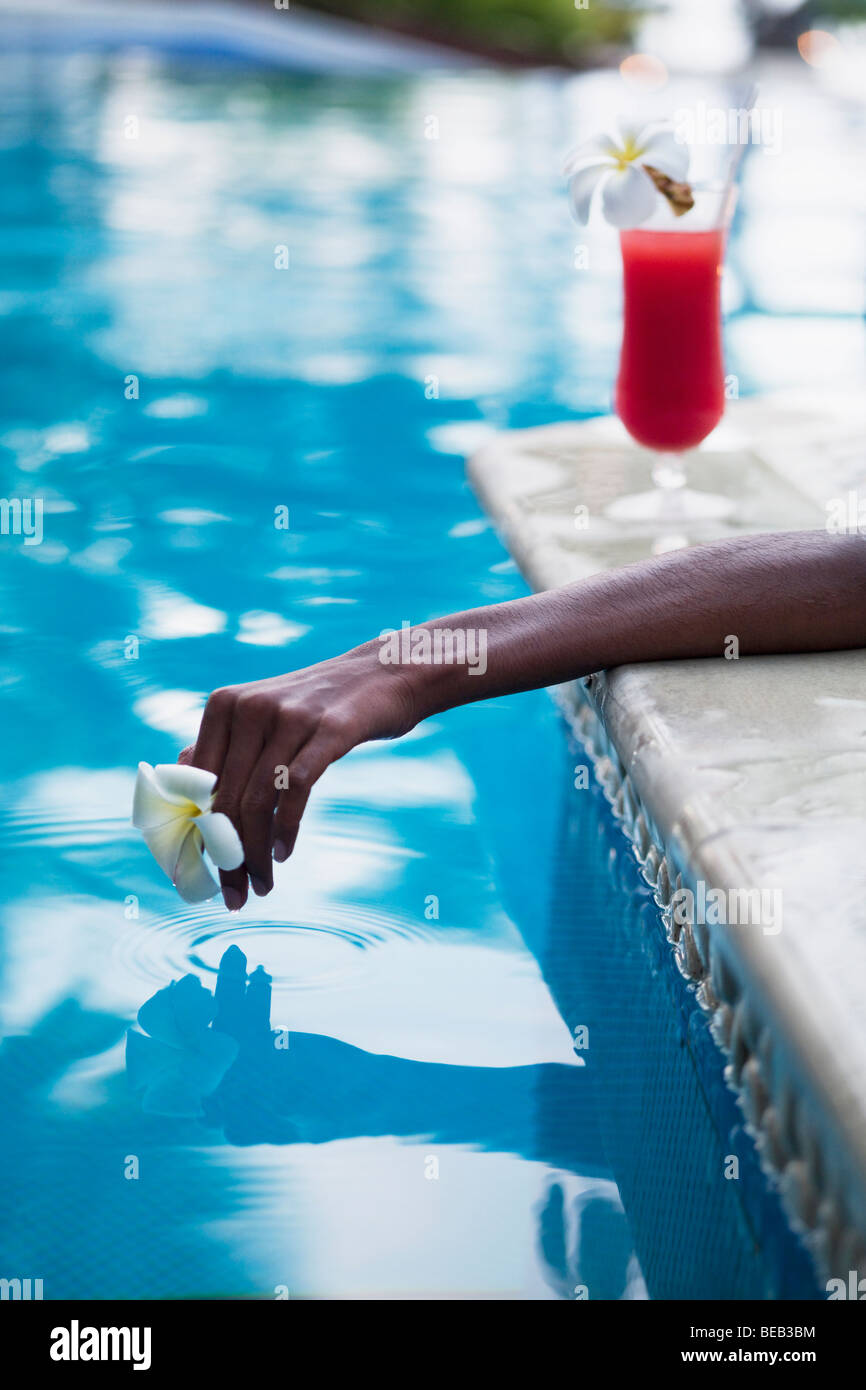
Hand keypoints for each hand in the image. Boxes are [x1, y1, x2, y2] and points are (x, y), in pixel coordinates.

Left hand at [178, 642, 417, 909]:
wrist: (384, 673)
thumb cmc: (320, 704)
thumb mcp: (264, 713)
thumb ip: (223, 744)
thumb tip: (180, 782)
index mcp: (224, 705)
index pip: (198, 783)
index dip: (199, 833)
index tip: (208, 870)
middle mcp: (250, 707)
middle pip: (226, 798)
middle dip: (227, 855)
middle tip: (235, 893)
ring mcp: (290, 717)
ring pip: (257, 801)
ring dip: (255, 853)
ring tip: (263, 883)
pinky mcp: (329, 730)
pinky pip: (296, 790)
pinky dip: (285, 829)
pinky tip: (283, 853)